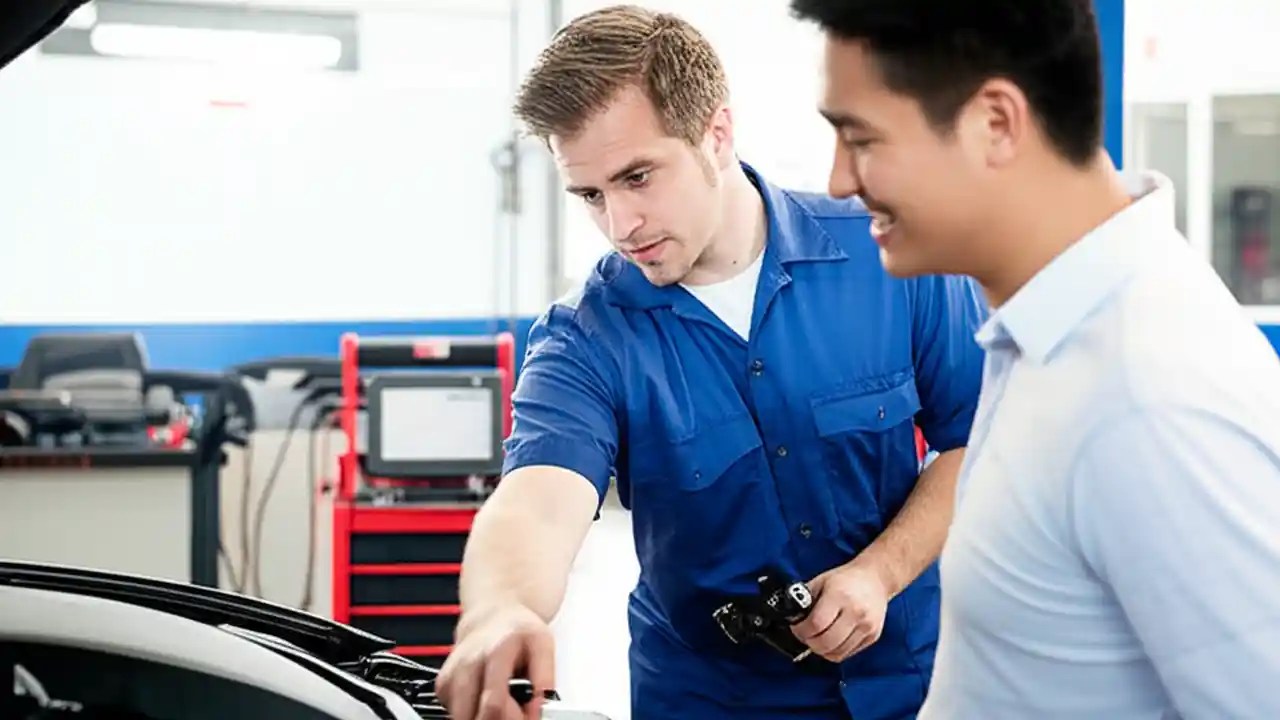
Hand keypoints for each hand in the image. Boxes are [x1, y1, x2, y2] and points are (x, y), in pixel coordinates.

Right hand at [436, 603, 555, 719]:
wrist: (491, 615)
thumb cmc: (518, 631)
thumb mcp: (543, 647)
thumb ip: (545, 680)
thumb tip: (542, 710)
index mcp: (496, 653)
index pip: (494, 704)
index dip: (513, 719)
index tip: (527, 716)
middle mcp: (468, 664)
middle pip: (473, 716)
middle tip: (515, 710)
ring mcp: (452, 675)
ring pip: (463, 717)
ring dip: (483, 716)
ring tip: (502, 702)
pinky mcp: (443, 686)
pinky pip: (455, 713)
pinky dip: (472, 711)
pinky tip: (484, 696)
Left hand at [790, 561, 889, 661]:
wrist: (875, 578)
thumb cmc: (845, 579)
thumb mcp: (821, 581)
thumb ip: (805, 599)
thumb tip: (792, 617)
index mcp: (839, 596)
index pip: (816, 624)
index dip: (801, 631)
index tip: (797, 628)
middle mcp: (855, 613)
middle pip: (826, 643)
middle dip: (810, 643)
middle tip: (806, 636)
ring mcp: (866, 626)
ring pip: (837, 653)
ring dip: (822, 650)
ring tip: (817, 639)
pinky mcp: (873, 636)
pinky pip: (848, 653)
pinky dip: (835, 651)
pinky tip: (831, 641)